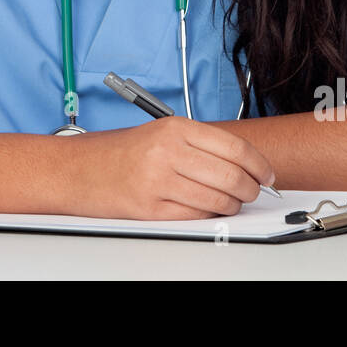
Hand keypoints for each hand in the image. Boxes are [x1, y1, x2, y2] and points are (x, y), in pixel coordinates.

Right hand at [60, 116, 276, 219]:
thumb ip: (199, 144)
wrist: (78, 170)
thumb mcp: (160, 133)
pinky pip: (196, 218)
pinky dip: (208, 217)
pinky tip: (206, 211)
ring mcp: (158, 181)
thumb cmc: (119, 153)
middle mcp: (168, 151)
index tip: (268, 174)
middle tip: (252, 192)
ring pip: (218, 201)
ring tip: (228, 203)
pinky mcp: (150, 208)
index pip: (235, 148)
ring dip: (231, 207)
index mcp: (175, 128)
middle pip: (232, 177)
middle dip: (250, 190)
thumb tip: (244, 163)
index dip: (260, 165)